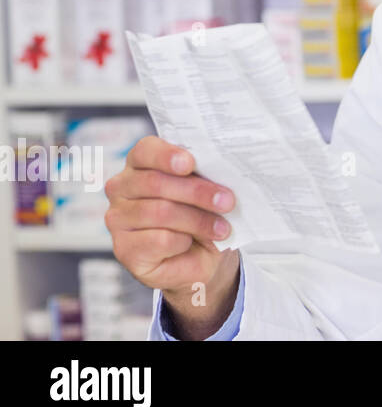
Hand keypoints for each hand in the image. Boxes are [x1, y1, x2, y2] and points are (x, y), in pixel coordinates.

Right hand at [105, 136, 240, 338]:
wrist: (209, 257)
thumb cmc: (210, 214)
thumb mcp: (214, 189)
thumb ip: (212, 172)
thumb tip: (237, 158)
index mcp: (145, 165)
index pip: (145, 149)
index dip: (166, 154)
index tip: (191, 161)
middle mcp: (124, 189)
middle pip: (156, 184)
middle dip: (198, 192)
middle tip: (229, 201)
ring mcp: (119, 220)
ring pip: (158, 212)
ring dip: (197, 220)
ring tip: (223, 227)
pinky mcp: (124, 250)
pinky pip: (153, 241)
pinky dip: (181, 242)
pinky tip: (194, 245)